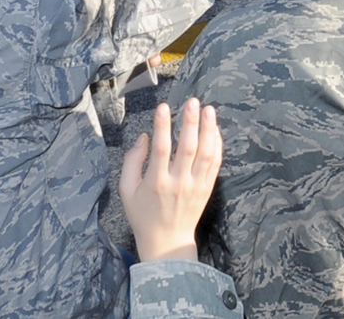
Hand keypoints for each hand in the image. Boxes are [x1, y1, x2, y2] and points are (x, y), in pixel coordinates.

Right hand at [121, 99, 221, 263]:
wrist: (167, 242)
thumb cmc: (143, 215)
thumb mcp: (126, 190)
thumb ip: (131, 162)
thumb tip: (143, 137)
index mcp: (156, 183)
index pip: (161, 149)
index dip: (162, 126)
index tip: (163, 107)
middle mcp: (178, 183)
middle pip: (188, 148)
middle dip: (191, 122)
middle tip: (193, 101)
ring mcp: (195, 187)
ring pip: (206, 154)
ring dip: (208, 130)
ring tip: (209, 110)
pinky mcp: (206, 190)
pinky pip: (215, 165)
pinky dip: (217, 146)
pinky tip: (215, 130)